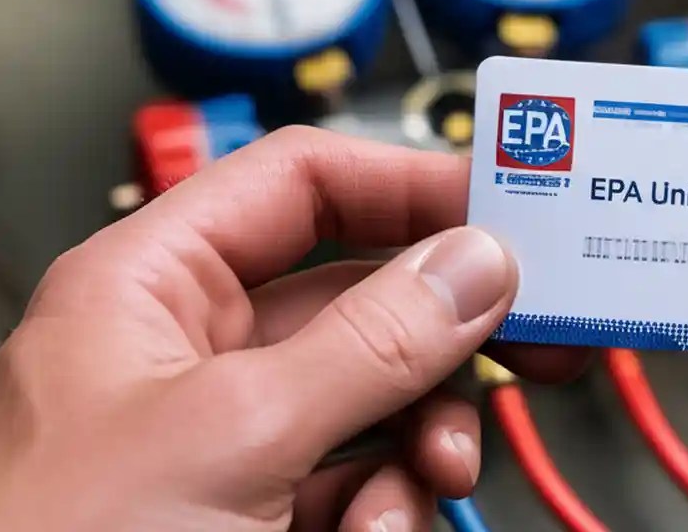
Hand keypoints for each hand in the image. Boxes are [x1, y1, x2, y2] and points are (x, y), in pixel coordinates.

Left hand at [0, 127, 587, 531]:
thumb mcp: (236, 434)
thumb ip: (369, 343)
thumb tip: (473, 267)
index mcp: (151, 288)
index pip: (304, 187)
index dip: (410, 187)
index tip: (508, 210)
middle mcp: (194, 353)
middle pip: (362, 296)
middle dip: (446, 330)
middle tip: (535, 332)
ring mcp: (232, 439)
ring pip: (378, 397)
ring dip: (424, 440)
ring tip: (432, 472)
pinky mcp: (262, 511)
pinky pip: (364, 480)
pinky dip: (390, 509)